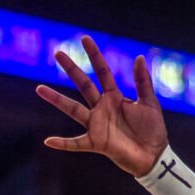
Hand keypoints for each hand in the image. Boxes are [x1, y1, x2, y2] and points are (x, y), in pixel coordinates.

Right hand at [37, 35, 168, 176]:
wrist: (154, 155)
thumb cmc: (153, 129)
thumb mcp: (150, 103)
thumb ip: (143, 82)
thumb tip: (138, 57)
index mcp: (115, 97)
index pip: (102, 72)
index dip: (95, 55)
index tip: (84, 38)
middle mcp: (102, 108)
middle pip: (84, 85)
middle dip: (71, 69)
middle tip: (58, 52)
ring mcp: (97, 124)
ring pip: (73, 109)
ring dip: (56, 99)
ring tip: (39, 88)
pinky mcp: (96, 142)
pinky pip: (76, 143)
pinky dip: (63, 143)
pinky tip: (48, 141)